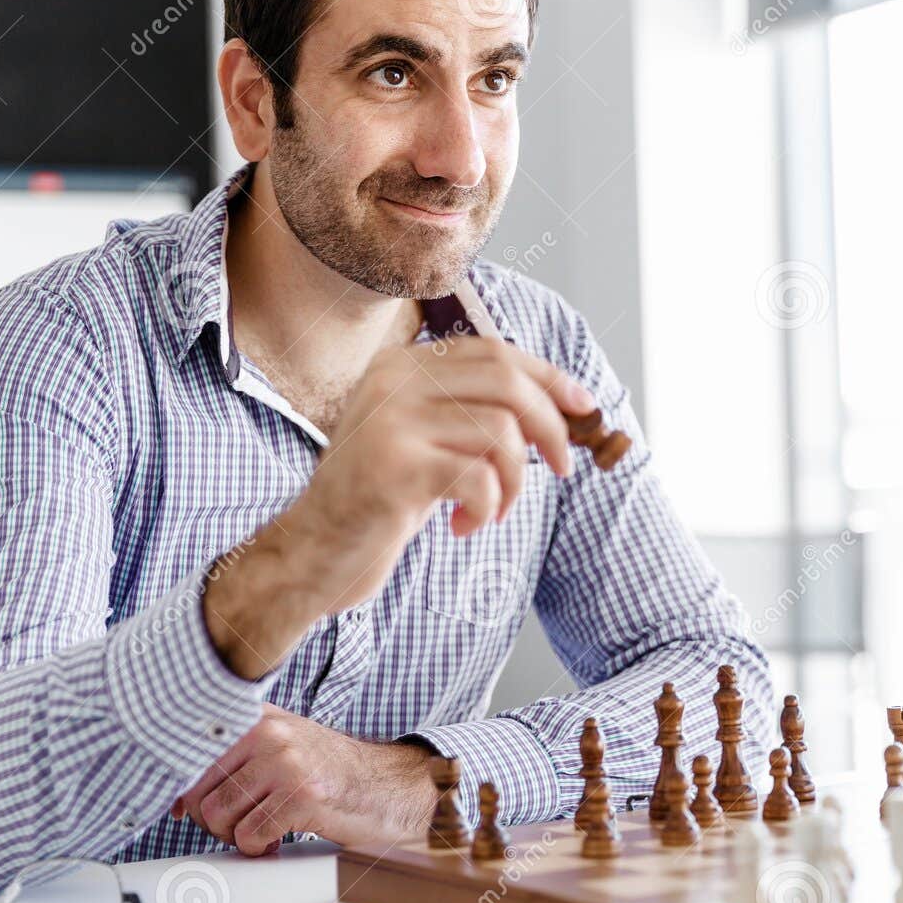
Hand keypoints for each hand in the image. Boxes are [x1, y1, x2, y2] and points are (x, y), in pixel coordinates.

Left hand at [171, 704, 436, 855]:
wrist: (385, 786)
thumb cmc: (329, 772)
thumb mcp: (281, 746)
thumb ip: (234, 758)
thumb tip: (179, 798)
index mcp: (258, 717)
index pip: (191, 755)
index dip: (183, 792)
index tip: (184, 810)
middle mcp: (269, 733)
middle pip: (199, 792)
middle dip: (213, 822)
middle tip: (240, 826)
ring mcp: (287, 763)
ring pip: (219, 816)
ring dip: (236, 836)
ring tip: (263, 830)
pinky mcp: (303, 797)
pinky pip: (250, 836)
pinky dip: (259, 848)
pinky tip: (279, 839)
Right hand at [203, 336, 594, 677]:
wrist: (316, 551)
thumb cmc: (383, 498)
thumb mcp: (426, 439)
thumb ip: (473, 410)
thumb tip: (562, 401)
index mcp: (402, 365)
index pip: (496, 351)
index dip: (550, 377)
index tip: (586, 406)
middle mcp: (392, 381)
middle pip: (507, 383)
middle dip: (551, 427)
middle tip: (563, 469)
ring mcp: (390, 422)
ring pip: (501, 433)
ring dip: (514, 483)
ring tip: (493, 510)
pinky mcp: (395, 469)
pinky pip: (479, 478)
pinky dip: (487, 510)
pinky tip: (463, 528)